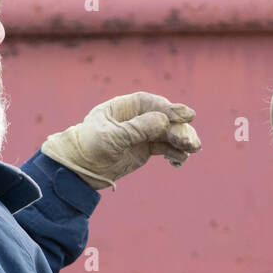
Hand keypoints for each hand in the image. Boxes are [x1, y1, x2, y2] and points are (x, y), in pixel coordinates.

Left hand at [41, 91, 201, 189]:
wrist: (80, 169)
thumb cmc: (90, 146)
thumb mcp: (112, 137)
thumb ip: (137, 129)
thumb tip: (163, 121)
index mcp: (124, 106)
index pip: (151, 103)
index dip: (169, 108)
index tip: (186, 115)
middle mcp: (136, 117)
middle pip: (164, 118)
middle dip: (179, 129)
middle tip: (190, 142)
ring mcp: (142, 133)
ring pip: (168, 134)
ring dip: (182, 141)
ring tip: (192, 150)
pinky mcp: (146, 150)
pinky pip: (165, 149)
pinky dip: (175, 154)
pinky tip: (179, 161)